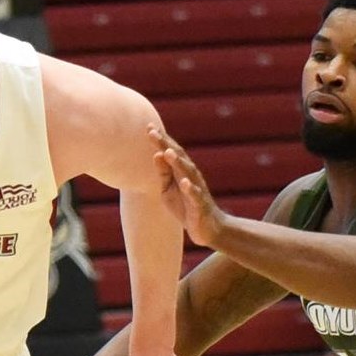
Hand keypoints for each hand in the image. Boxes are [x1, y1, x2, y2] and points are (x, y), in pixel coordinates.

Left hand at [149, 127, 228, 246]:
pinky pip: (196, 196)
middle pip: (179, 158)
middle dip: (166, 145)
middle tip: (154, 132)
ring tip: (167, 152)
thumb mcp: (169, 189)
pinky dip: (190, 189)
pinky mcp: (200, 206)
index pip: (171, 152)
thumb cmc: (186, 207)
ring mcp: (197, 190)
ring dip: (178, 162)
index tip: (148, 126)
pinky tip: (184, 182)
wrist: (208, 229)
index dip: (161, 140)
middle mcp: (191, 177)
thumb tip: (156, 154)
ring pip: (188, 173)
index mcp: (181, 172)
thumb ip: (163, 172)